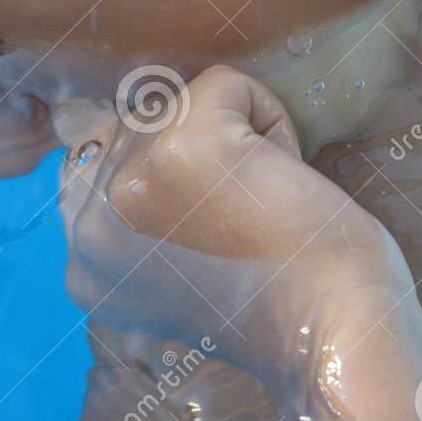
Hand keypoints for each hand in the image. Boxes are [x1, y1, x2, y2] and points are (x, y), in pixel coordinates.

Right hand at [61, 65, 414, 378]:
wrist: (338, 335)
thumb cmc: (283, 303)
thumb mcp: (172, 274)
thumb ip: (135, 218)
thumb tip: (111, 120)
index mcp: (83, 267)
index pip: (101, 163)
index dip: (171, 174)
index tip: (213, 230)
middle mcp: (90, 226)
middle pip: (140, 125)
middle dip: (202, 156)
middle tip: (242, 226)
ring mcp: (131, 183)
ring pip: (181, 101)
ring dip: (235, 137)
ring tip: (259, 206)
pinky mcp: (184, 147)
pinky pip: (227, 84)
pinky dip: (269, 119)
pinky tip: (280, 181)